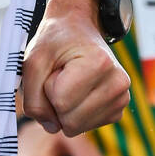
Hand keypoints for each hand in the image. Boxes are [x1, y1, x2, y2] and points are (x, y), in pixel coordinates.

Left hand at [21, 0, 129, 135]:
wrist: (77, 28)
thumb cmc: (55, 41)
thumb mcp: (33, 61)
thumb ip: (33, 98)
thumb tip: (51, 128)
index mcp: (99, 63)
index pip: (60, 102)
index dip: (47, 87)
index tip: (56, 67)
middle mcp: (118, 82)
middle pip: (70, 121)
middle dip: (55, 101)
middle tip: (61, 75)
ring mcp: (122, 98)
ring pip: (77, 127)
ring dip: (64, 107)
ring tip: (70, 81)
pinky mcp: (118, 109)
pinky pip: (85, 127)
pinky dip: (75, 112)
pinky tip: (80, 90)